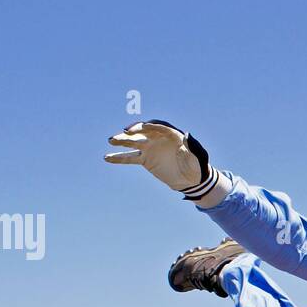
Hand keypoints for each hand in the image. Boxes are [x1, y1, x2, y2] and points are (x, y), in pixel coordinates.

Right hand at [105, 120, 221, 201]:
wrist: (191, 180)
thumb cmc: (197, 165)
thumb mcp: (198, 156)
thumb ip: (193, 146)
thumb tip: (187, 136)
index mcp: (171, 134)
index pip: (158, 127)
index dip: (150, 127)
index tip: (141, 128)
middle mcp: (158, 138)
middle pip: (144, 132)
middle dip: (134, 131)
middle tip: (125, 132)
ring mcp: (150, 148)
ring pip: (134, 142)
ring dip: (122, 140)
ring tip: (110, 140)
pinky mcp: (145, 160)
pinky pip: (130, 158)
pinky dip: (119, 158)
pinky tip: (107, 157)